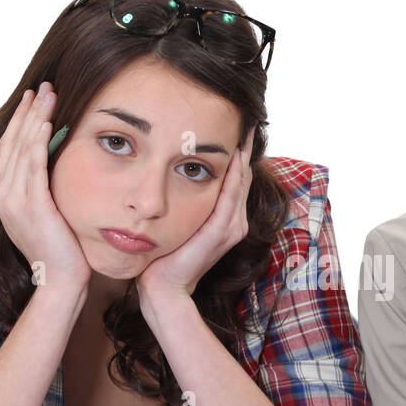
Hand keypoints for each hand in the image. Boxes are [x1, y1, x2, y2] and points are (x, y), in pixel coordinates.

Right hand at [0, 81, 91, 295]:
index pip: (11, 148)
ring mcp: (14, 200)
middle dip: (29, 111)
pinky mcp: (31, 206)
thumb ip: (43, 189)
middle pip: (13, 141)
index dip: (21, 121)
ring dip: (36, 118)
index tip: (35, 99)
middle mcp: (3, 195)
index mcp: (5, 196)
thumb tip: (54, 165)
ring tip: (49, 95)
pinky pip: (33, 165)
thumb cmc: (61, 249)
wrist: (60, 281)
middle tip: (44, 87)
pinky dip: (38, 141)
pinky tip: (49, 122)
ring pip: (23, 148)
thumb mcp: (47, 213)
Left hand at [136, 127, 255, 311]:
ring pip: (240, 181)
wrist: (162, 289)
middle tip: (241, 115)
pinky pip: (231, 195)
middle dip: (243, 146)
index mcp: (226, 220)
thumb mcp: (177, 224)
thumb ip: (182, 202)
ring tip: (241, 127)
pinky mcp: (220, 232)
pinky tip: (233, 153)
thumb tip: (169, 175)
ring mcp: (231, 227)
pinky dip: (233, 173)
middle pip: (242, 175)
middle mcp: (235, 222)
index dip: (236, 151)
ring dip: (242, 153)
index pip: (235, 178)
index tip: (230, 124)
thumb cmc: (163, 257)